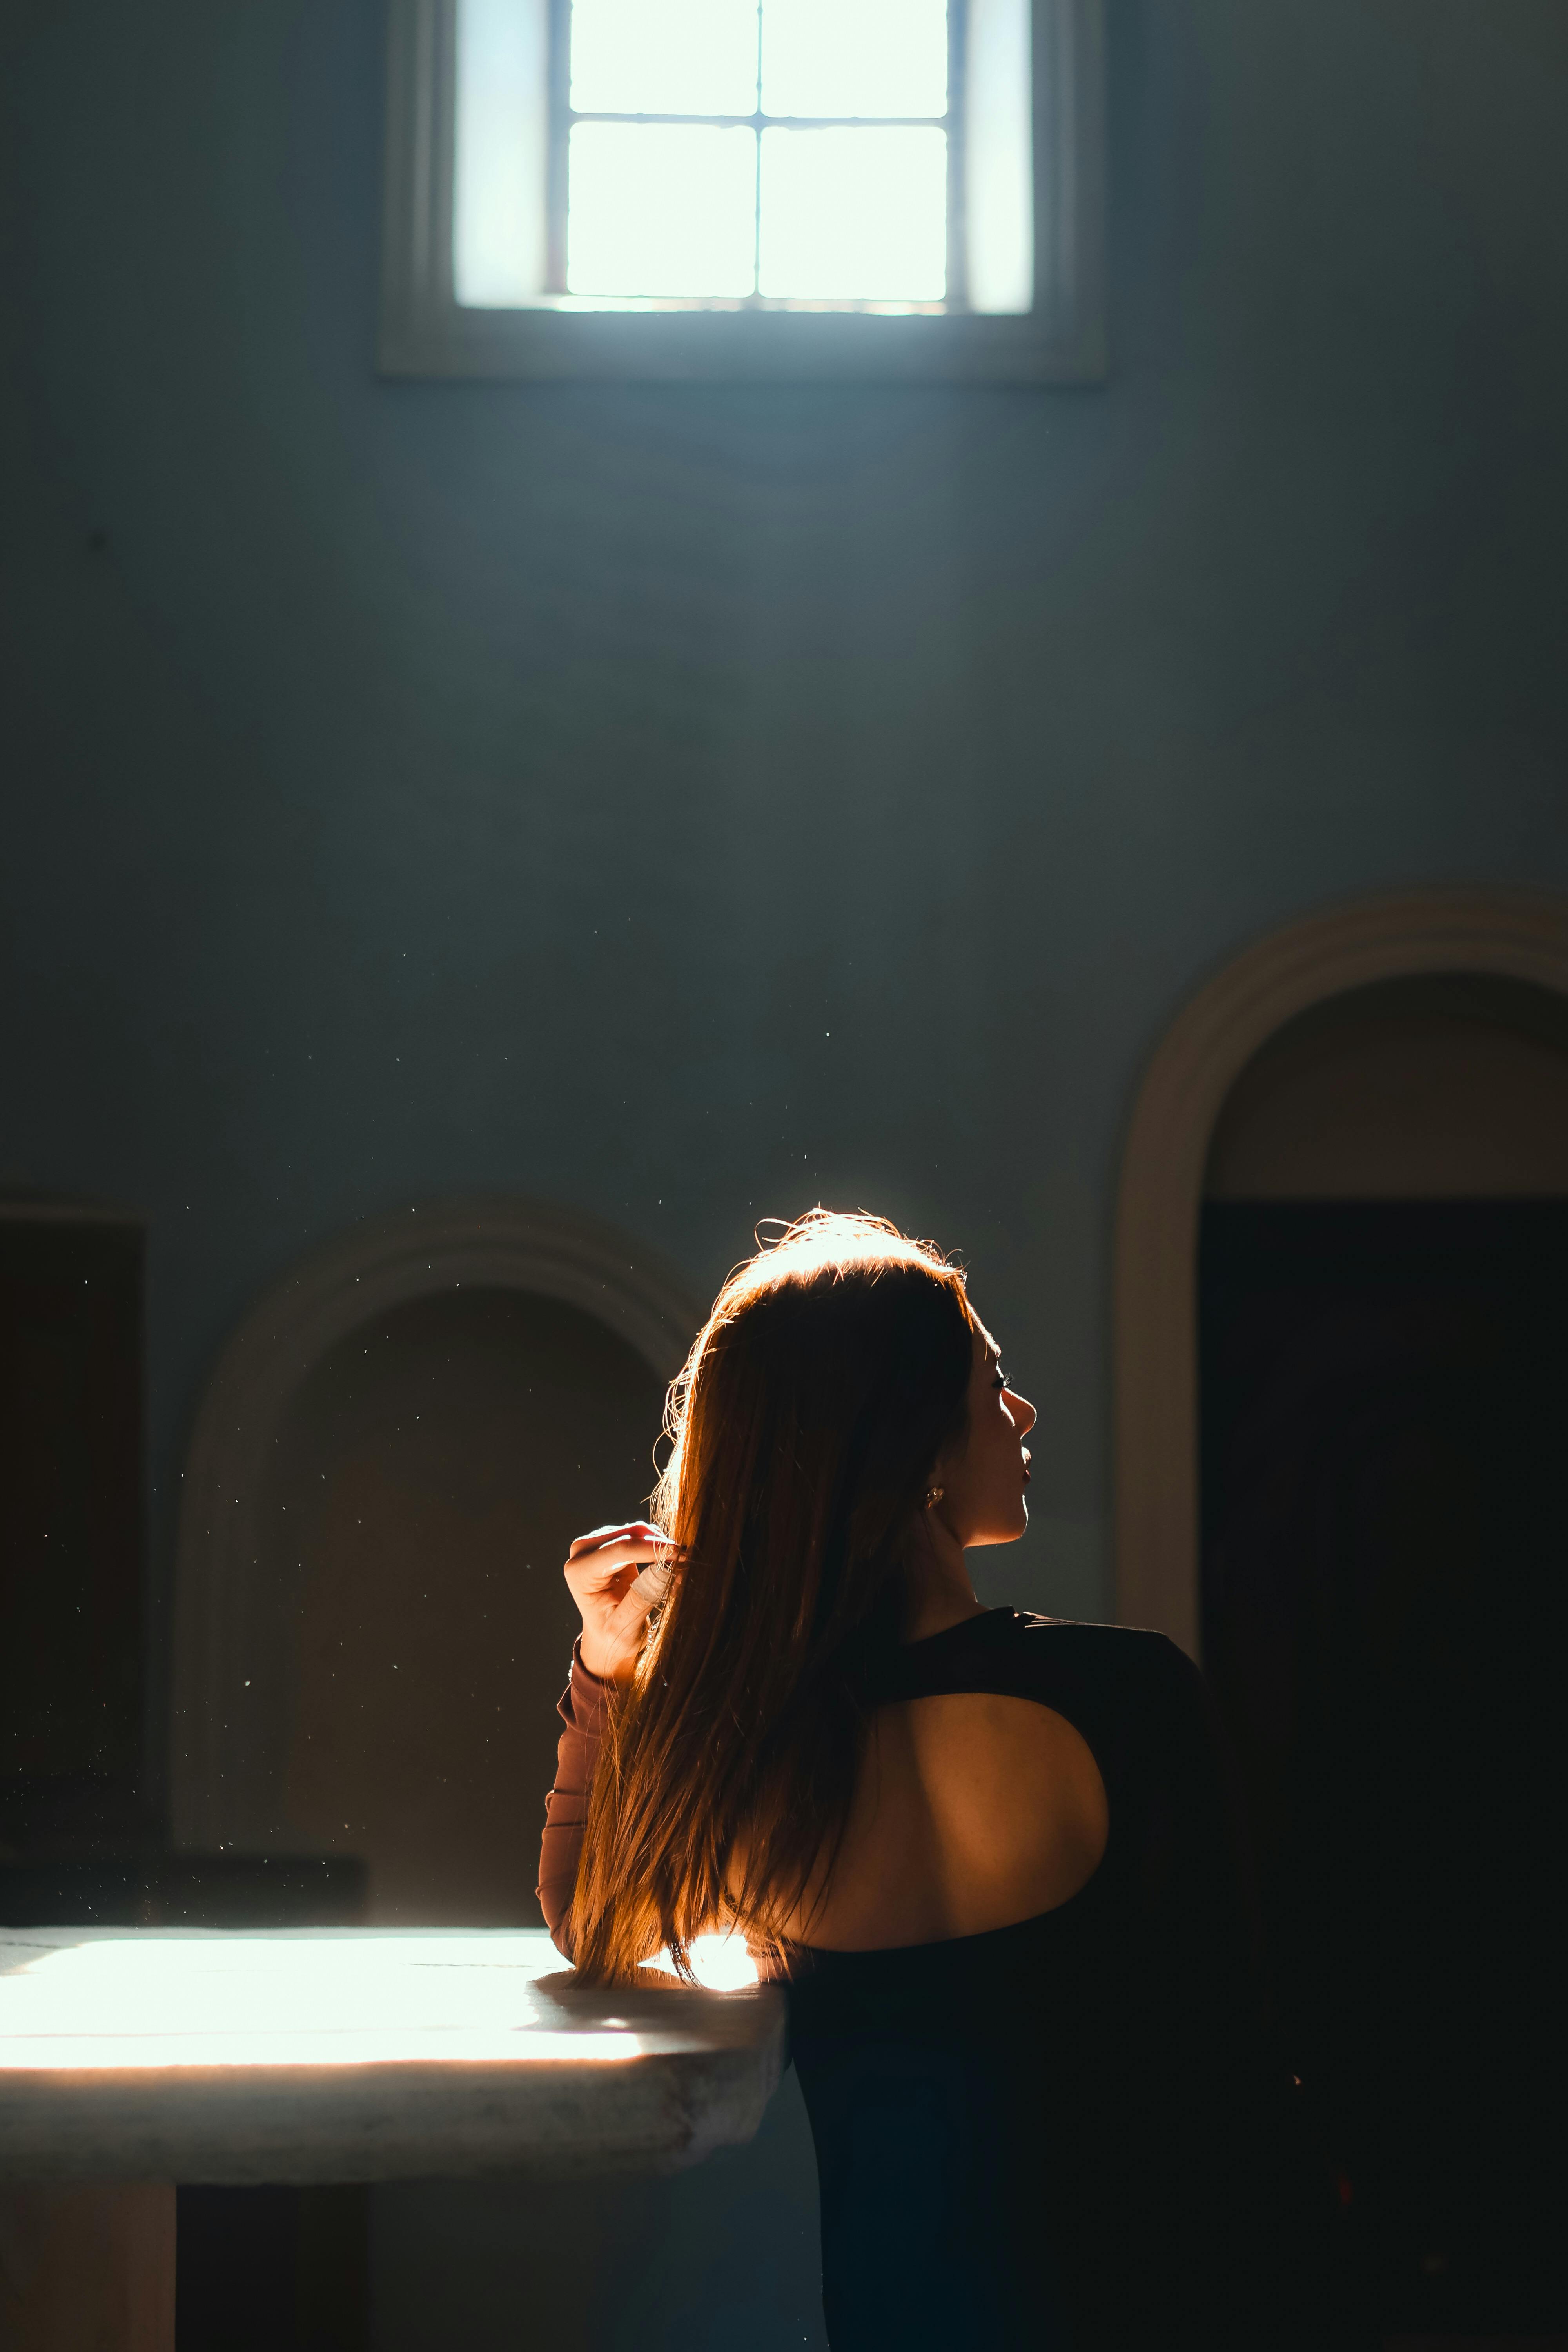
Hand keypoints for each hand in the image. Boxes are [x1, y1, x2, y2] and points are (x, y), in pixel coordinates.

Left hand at [563, 1522, 680, 1686]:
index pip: (619, 1550)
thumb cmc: (612, 1637)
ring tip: (679, 1565)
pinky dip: (657, 1544)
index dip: (652, 1548)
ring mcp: (595, 1543)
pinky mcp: (610, 1541)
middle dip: (660, 1545)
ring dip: (661, 1544)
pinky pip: (639, 1533)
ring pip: (636, 1531)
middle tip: (687, 1559)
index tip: (681, 1553)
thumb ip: (642, 1598)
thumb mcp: (625, 1626)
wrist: (606, 1638)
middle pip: (628, 1535)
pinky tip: (668, 1561)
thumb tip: (666, 1569)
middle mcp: (581, 1552)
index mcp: (579, 1573)